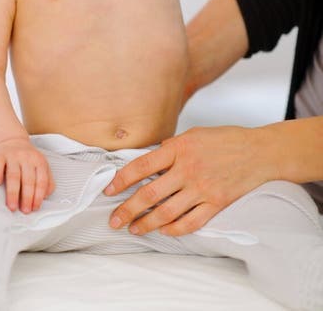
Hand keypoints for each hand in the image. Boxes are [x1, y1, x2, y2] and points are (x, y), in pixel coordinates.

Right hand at [0, 137, 55, 212]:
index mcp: (39, 161)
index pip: (41, 180)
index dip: (38, 196)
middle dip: (27, 197)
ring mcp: (13, 156)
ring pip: (14, 175)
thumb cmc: (26, 158)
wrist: (10, 140)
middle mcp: (27, 158)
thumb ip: (47, 180)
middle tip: (24, 210)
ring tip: (12, 206)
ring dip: (13, 192)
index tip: (35, 208)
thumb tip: (45, 196)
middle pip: (28, 180)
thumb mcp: (40, 165)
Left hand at [104, 126, 269, 235]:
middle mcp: (188, 169)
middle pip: (149, 194)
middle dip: (127, 209)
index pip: (141, 166)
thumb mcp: (192, 135)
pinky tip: (163, 231)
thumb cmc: (224, 139)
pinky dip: (174, 229)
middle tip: (113, 220)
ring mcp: (202, 189)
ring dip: (146, 224)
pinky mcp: (216, 204)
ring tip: (134, 229)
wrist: (258, 152)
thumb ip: (170, 149)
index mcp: (178, 148)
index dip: (121, 180)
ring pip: (166, 213)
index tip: (108, 191)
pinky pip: (190, 222)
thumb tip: (148, 162)